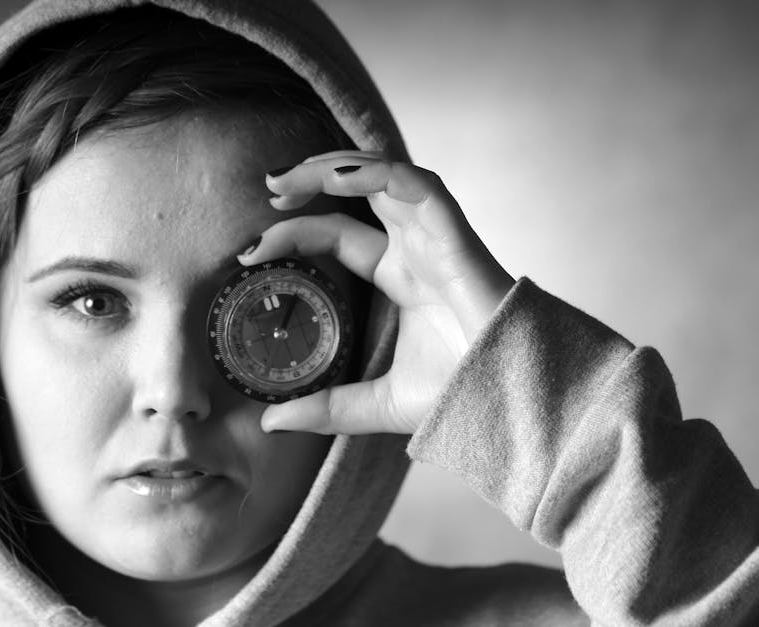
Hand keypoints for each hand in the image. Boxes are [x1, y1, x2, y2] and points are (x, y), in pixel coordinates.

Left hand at [241, 151, 514, 434]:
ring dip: (333, 167)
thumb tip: (271, 421)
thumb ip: (325, 409)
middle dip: (310, 180)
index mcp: (399, 277)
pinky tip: (335, 177)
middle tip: (268, 188)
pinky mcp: (456, 239)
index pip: (337, 236)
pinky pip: (419, 186)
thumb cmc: (465, 397)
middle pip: (358, 193)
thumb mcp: (375, 404)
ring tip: (287, 180)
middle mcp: (415, 250)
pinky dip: (377, 172)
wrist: (516, 406)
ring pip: (383, 177)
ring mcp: (436, 240)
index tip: (249, 253)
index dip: (293, 234)